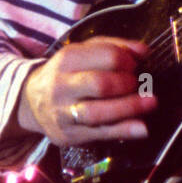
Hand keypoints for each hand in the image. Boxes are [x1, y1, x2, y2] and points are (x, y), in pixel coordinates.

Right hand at [16, 36, 156, 145]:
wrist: (30, 101)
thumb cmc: (67, 73)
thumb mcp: (84, 52)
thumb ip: (114, 47)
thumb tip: (145, 51)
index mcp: (67, 60)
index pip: (104, 56)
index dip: (126, 60)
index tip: (135, 65)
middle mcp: (61, 86)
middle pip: (100, 85)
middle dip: (126, 84)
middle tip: (140, 85)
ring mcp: (63, 113)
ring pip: (97, 113)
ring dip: (128, 108)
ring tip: (151, 103)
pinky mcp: (69, 135)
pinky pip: (99, 134)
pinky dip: (123, 131)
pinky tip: (142, 128)